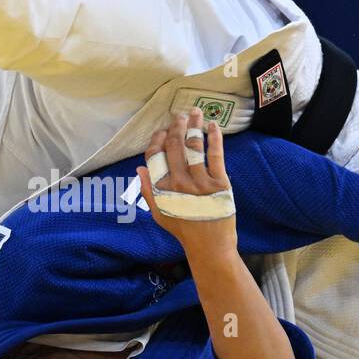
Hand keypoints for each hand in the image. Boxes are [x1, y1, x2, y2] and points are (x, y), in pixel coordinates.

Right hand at [137, 109, 235, 258]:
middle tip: (179, 116)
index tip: (162, 130)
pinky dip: (214, 138)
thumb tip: (139, 169)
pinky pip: (215, 156)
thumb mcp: (160, 213)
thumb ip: (148, 191)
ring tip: (195, 112)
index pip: (154, 157)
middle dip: (175, 127)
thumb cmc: (184, 230)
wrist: (209, 247)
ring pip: (194, 147)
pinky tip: (213, 126)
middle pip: (174, 147)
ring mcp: (200, 182)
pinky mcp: (219, 183)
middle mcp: (178, 183)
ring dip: (193, 126)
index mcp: (162, 189)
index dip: (157, 140)